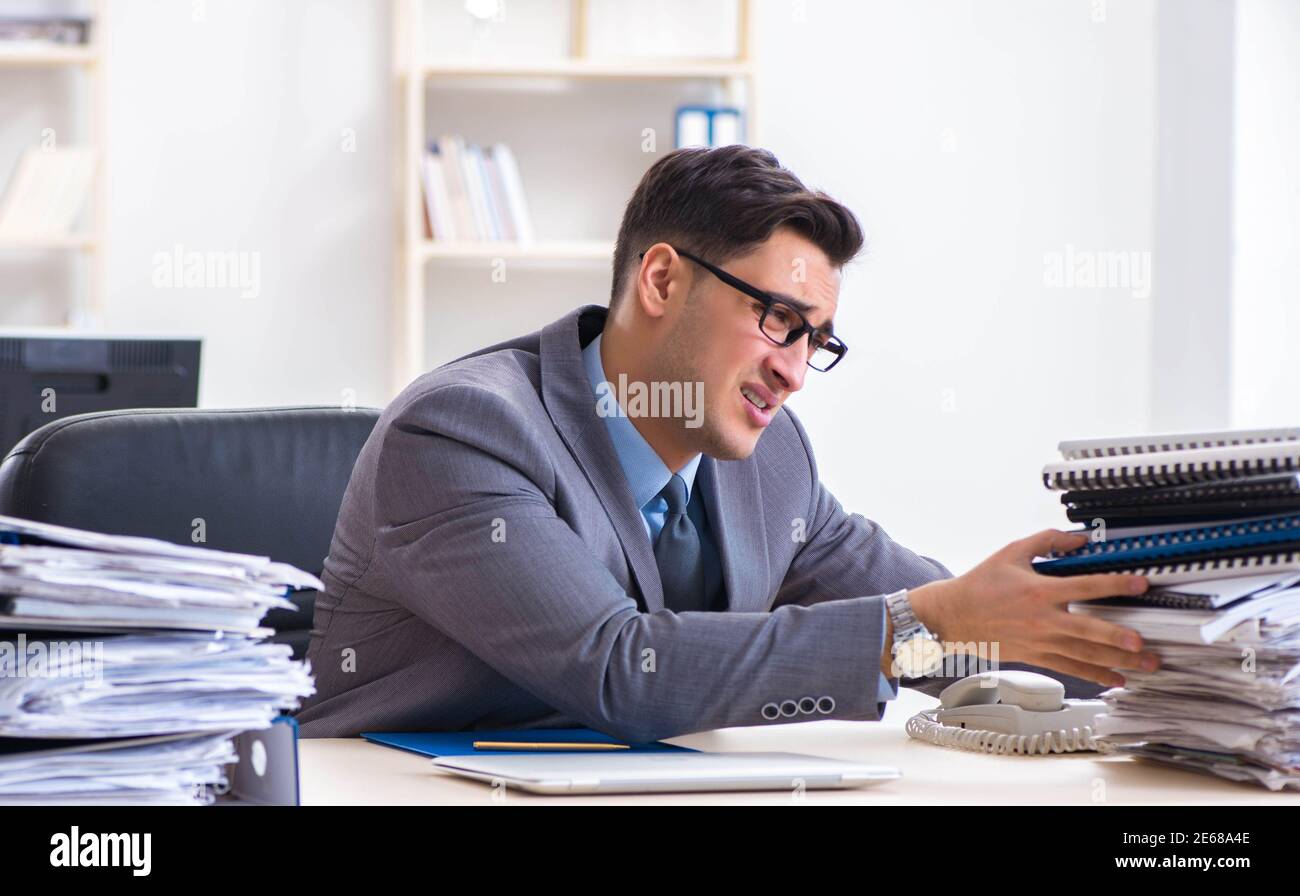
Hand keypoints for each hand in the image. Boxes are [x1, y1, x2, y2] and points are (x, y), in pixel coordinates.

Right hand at [907, 529, 1159, 687]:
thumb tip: (1080, 540)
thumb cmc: (981, 583)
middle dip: (1118, 639)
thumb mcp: (1012, 552)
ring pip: (1085, 654)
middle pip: (1089, 630)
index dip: (1115, 584)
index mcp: (1040, 590)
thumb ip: (1047, 541)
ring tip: (1145, 666)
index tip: (1141, 584)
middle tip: (1143, 644)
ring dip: (1117, 661)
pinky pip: (1070, 668)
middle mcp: (1043, 619)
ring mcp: (1041, 641)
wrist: (954, 616)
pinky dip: (1095, 675)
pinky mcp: (1036, 655)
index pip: (1086, 586)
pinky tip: (1116, 680)